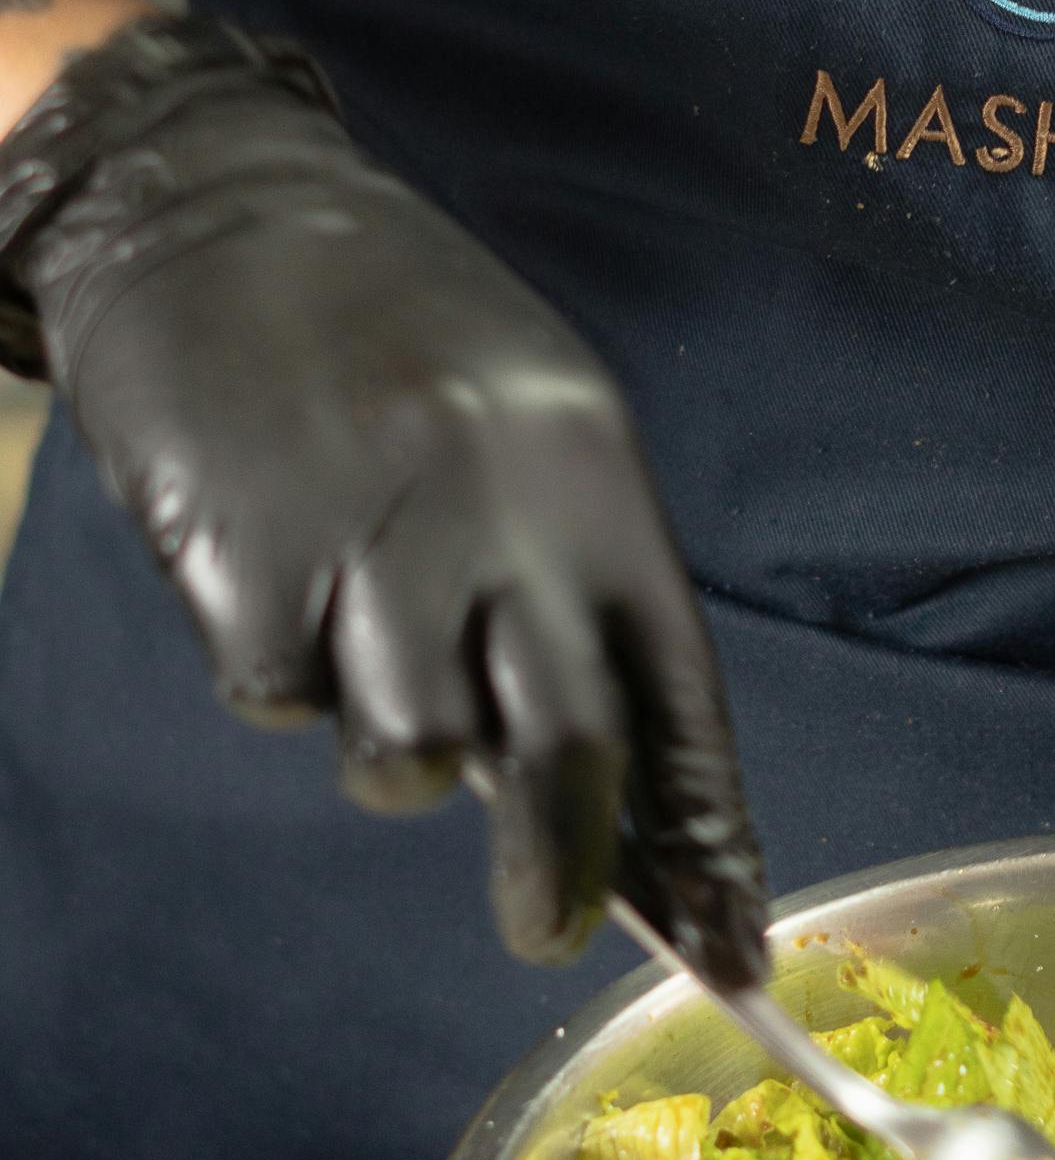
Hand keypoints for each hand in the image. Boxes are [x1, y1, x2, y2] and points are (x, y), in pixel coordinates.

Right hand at [0, 15, 765, 976]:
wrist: (216, 206)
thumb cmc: (396, 329)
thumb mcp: (533, 419)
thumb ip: (571, 584)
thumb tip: (610, 780)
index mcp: (594, 476)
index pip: (677, 695)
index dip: (709, 839)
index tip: (734, 953)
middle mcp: (500, 512)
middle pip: (564, 757)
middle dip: (566, 873)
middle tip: (549, 931)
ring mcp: (369, 538)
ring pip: (408, 754)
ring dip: (392, 745)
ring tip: (360, 630)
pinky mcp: (242, 561)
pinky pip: (279, 695)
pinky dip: (280, 668)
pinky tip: (273, 565)